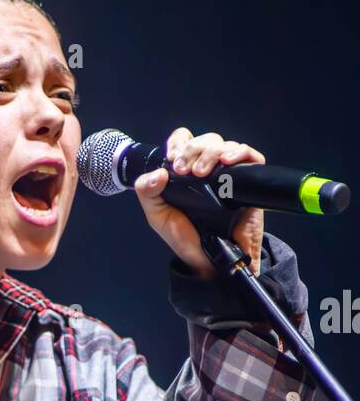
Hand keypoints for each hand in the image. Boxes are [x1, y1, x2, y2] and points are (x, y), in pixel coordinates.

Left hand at [133, 127, 264, 277]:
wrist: (210, 260)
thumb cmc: (186, 238)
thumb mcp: (158, 217)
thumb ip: (147, 193)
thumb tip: (158, 173)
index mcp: (186, 173)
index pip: (185, 141)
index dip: (179, 142)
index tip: (173, 158)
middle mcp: (209, 169)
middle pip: (206, 140)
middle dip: (194, 149)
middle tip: (185, 170)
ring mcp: (229, 175)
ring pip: (226, 145)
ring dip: (212, 152)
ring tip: (201, 172)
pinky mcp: (249, 183)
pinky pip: (252, 157)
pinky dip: (241, 152)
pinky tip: (228, 161)